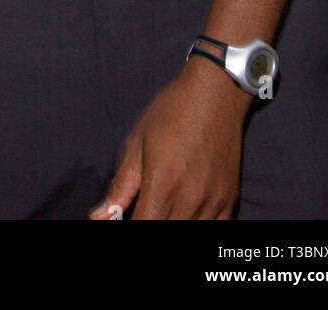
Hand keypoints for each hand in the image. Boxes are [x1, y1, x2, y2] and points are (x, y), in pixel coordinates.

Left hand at [90, 63, 246, 219]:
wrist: (215, 93)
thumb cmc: (171, 112)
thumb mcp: (137, 143)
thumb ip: (120, 187)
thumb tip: (98, 219)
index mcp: (162, 185)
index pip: (143, 229)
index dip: (130, 230)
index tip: (126, 221)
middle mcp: (189, 199)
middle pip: (166, 234)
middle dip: (150, 224)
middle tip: (143, 210)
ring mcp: (212, 202)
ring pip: (191, 235)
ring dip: (173, 226)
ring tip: (163, 211)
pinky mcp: (229, 200)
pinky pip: (216, 231)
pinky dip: (198, 227)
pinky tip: (185, 216)